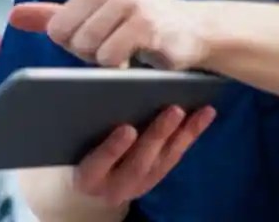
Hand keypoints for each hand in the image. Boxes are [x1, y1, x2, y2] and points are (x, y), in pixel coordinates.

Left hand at [7, 0, 208, 70]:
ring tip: (118, 49)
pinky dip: (115, 66)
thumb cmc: (133, 23)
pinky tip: (131, 59)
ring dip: (97, 58)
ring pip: (84, 42)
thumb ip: (51, 14)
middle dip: (76, 46)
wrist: (190, 30)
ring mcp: (129, 1)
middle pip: (61, 27)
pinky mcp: (146, 24)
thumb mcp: (91, 15)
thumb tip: (13, 16)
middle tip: (102, 42)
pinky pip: (109, 55)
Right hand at [74, 104, 216, 207]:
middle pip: (137, 164)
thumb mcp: (74, 144)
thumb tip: (95, 91)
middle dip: (157, 136)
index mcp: (87, 178)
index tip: (127, 128)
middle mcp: (113, 188)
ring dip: (183, 134)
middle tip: (173, 110)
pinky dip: (190, 136)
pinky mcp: (155, 179)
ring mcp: (137, 186)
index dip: (113, 149)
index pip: (98, 165)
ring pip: (162, 162)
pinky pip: (174, 158)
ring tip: (200, 111)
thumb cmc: (77, 150)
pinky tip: (204, 116)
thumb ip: (85, 126)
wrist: (89, 182)